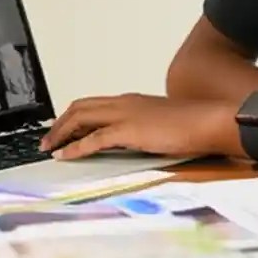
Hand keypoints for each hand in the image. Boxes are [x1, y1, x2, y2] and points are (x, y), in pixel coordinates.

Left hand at [39, 94, 234, 159]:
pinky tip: (64, 156)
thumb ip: (146, 129)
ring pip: (81, 117)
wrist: (209, 120)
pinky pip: (93, 139)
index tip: (64, 131)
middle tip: (47, 140)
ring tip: (49, 147)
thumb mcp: (164, 125)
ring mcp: (125, 114)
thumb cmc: (194, 125)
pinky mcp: (128, 130)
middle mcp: (124, 103)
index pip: (94, 104)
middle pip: (80, 107)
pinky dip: (75, 147)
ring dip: (61, 132)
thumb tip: (136, 141)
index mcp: (132, 101)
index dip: (75, 117)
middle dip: (60, 123)